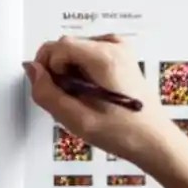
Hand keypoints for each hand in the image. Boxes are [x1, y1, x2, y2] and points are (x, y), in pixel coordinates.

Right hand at [26, 35, 180, 167]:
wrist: (155, 141)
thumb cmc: (124, 133)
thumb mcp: (78, 120)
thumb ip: (48, 93)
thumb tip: (32, 70)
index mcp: (105, 57)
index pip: (58, 46)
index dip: (47, 69)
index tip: (54, 90)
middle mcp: (114, 46)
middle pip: (66, 46)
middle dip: (58, 72)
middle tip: (69, 100)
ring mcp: (119, 49)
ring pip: (74, 50)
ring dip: (69, 73)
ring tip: (82, 100)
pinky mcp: (120, 55)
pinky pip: (87, 54)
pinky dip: (81, 71)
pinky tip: (90, 94)